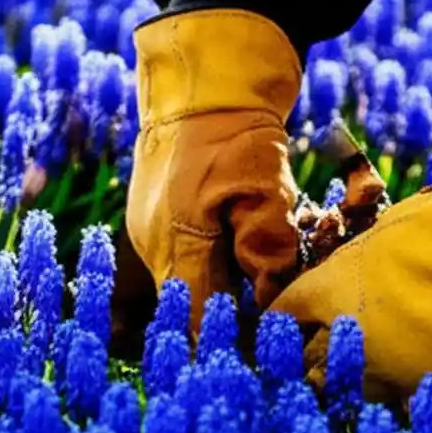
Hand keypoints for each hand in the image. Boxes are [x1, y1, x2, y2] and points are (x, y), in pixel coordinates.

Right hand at [122, 9, 383, 330]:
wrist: (202, 79)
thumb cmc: (233, 132)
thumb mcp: (263, 190)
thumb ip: (267, 248)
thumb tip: (270, 297)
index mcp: (176, 246)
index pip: (197, 321)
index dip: (229, 342)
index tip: (263, 353)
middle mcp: (157, 246)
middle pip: (195, 303)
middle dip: (235, 314)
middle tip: (277, 321)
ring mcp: (154, 230)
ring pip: (195, 279)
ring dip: (230, 285)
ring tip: (270, 285)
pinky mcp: (163, 215)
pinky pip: (192, 253)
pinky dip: (221, 258)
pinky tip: (248, 249)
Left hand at [272, 64, 431, 403]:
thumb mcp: (389, 233)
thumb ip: (365, 263)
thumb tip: (368, 269)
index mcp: (328, 290)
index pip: (282, 316)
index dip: (282, 322)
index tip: (286, 324)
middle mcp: (347, 340)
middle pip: (308, 366)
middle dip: (312, 359)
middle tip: (324, 352)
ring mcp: (388, 372)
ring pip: (355, 392)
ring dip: (359, 380)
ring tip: (376, 365)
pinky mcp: (430, 389)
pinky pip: (411, 395)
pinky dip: (413, 385)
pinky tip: (425, 367)